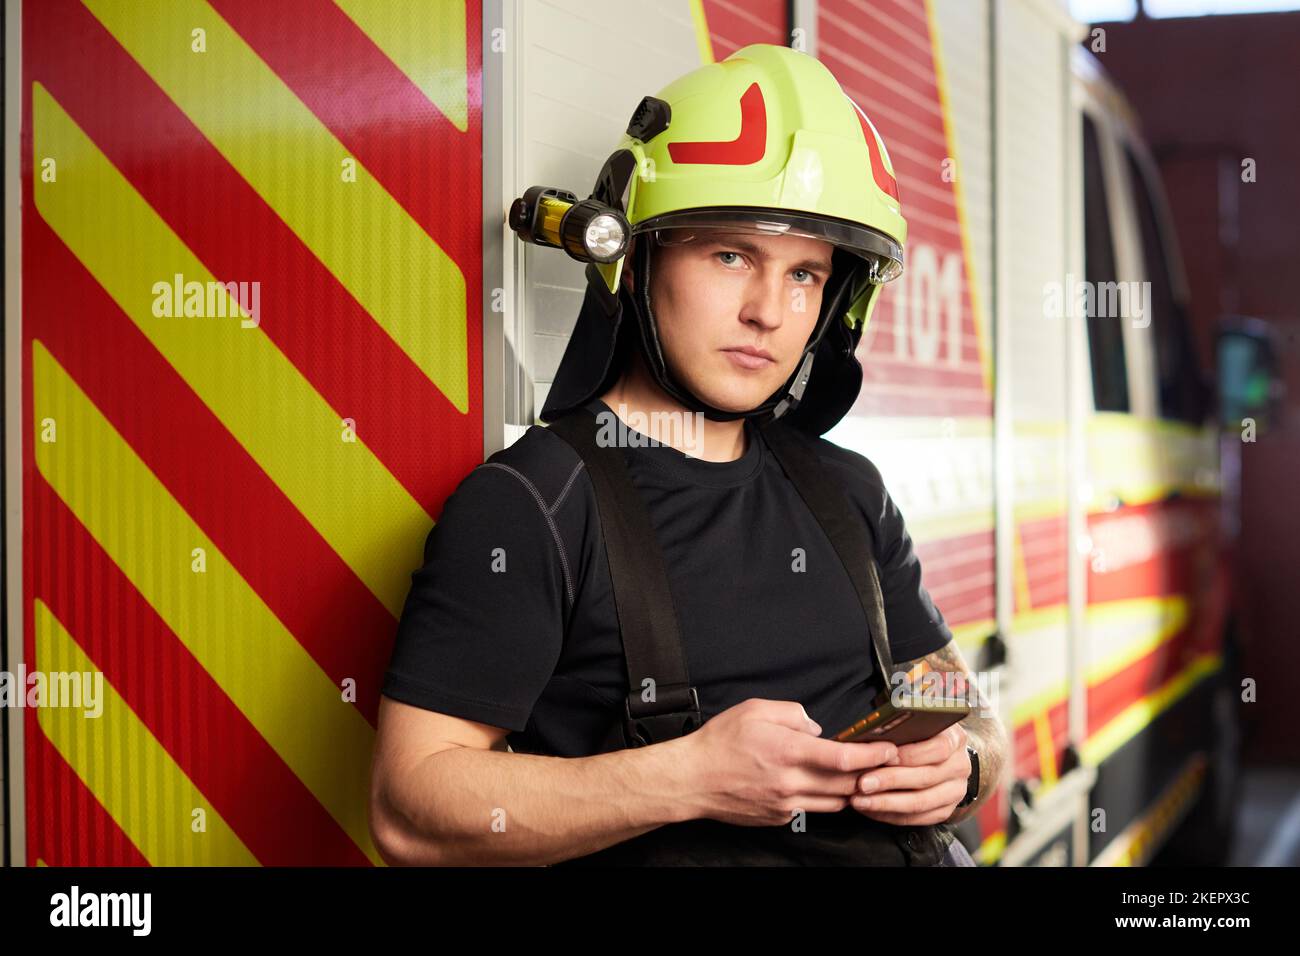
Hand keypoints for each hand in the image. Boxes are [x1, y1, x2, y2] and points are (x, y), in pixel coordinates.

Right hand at [679, 698, 898, 827]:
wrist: (692, 779)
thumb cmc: (720, 742)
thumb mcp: (755, 709)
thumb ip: (792, 714)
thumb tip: (816, 728)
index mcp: (788, 751)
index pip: (843, 758)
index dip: (872, 755)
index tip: (889, 749)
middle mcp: (791, 782)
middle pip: (846, 784)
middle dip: (869, 774)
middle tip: (883, 762)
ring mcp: (786, 805)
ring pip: (834, 802)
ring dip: (850, 790)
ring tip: (857, 775)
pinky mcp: (779, 818)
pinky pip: (811, 809)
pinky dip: (822, 798)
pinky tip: (819, 785)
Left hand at [849, 722, 970, 825]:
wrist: (943, 756)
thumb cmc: (921, 735)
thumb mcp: (917, 723)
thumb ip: (902, 727)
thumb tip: (872, 735)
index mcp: (955, 739)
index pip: (937, 748)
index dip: (908, 754)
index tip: (881, 757)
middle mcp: (959, 766)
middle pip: (925, 777)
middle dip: (889, 781)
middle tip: (863, 783)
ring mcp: (955, 791)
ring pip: (920, 802)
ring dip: (886, 803)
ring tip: (861, 800)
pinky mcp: (946, 810)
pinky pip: (917, 818)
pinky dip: (891, 815)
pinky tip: (871, 809)